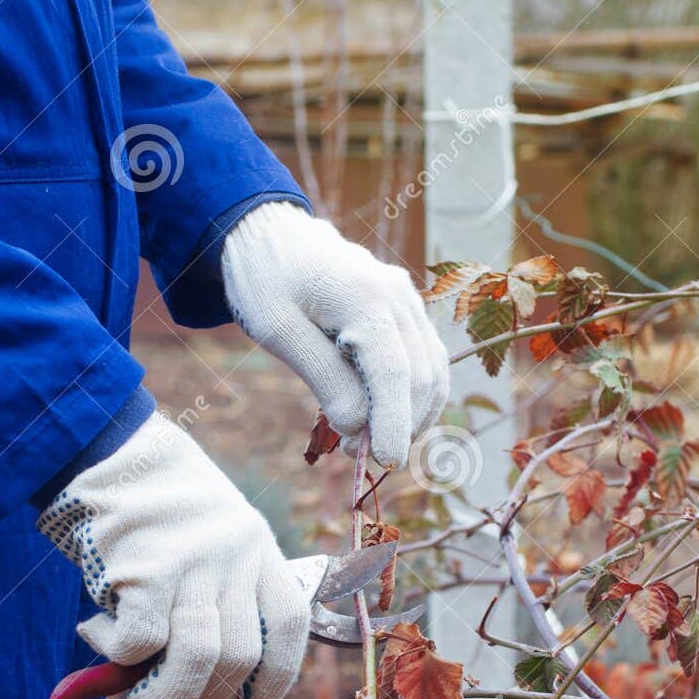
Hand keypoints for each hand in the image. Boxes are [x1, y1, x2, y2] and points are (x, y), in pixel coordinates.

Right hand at [38, 412, 309, 698]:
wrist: (104, 447)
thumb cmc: (152, 506)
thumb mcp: (202, 540)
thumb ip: (209, 601)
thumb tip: (191, 688)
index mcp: (258, 545)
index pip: (288, 624)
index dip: (278, 675)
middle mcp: (234, 554)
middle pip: (241, 656)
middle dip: (205, 693)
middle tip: (169, 691)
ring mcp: (192, 563)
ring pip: (198, 661)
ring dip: (163, 693)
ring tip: (137, 688)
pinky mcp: (145, 571)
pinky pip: (141, 644)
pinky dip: (117, 654)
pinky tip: (96, 632)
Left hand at [222, 201, 449, 467]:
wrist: (271, 235)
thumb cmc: (266, 281)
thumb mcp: (278, 331)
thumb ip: (323, 378)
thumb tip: (357, 426)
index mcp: (365, 296)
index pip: (395, 373)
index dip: (394, 423)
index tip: (386, 462)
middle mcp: (398, 296)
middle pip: (421, 376)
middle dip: (399, 425)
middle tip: (358, 456)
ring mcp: (408, 302)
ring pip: (432, 372)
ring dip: (412, 416)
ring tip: (369, 442)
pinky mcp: (406, 312)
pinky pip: (425, 362)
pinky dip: (412, 396)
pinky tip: (383, 418)